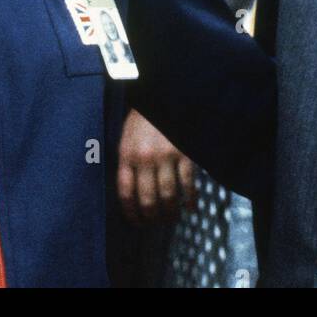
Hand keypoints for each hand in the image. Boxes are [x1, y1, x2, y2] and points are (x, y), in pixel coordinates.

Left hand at [116, 108, 195, 224]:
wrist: (163, 94)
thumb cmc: (143, 118)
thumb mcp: (126, 137)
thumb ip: (127, 162)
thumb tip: (131, 191)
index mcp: (126, 155)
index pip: (125, 192)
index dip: (131, 212)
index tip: (137, 222)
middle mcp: (144, 159)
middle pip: (147, 199)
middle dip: (152, 216)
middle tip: (156, 222)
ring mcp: (165, 157)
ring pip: (167, 195)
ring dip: (170, 212)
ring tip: (172, 218)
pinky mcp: (184, 153)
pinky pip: (186, 183)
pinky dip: (189, 199)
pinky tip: (190, 207)